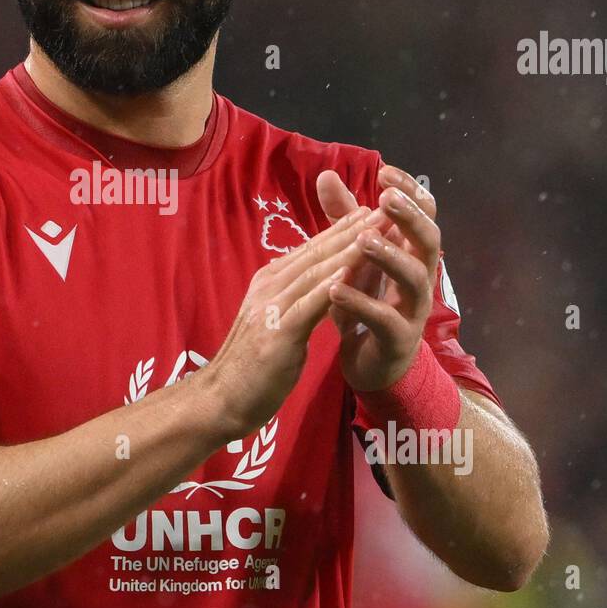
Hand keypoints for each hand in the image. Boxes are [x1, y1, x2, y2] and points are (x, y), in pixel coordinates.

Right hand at [198, 204, 378, 439]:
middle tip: (386, 208)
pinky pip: (311, 304)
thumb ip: (292, 300)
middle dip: (353, 230)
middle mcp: (269, 287)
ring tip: (378, 231)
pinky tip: (354, 272)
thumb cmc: (250, 367)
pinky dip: (333, 286)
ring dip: (350, 250)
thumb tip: (312, 282)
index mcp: (269, 283)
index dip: (341, 229)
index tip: (370, 211)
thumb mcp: (274, 324)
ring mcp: (271, 307)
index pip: (311, 250)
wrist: (220, 400)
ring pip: (316, 271)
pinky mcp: (278, 333)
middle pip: (317, 252)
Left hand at [315, 164, 439, 391]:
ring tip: (363, 241)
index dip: (411, 192)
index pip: (424, 214)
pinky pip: (386, 319)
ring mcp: (413, 309)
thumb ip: (343, 218)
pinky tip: (336, 291)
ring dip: (390, 257)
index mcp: (411, 252)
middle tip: (386, 199)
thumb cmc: (365, 303)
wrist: (370, 363)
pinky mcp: (399, 339)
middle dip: (410, 218)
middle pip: (429, 241)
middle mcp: (420, 276)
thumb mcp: (353, 257)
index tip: (385, 172)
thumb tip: (327, 174)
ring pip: (415, 278)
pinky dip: (361, 303)